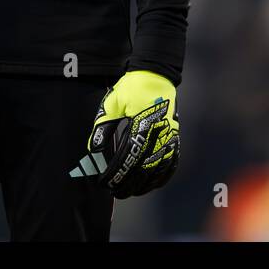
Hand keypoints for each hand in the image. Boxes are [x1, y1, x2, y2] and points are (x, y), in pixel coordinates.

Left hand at [76, 70, 179, 197]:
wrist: (156, 75)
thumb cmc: (132, 88)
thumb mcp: (112, 103)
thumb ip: (103, 128)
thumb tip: (93, 151)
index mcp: (141, 124)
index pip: (127, 157)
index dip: (116, 174)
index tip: (105, 183)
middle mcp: (158, 133)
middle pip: (143, 168)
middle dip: (128, 183)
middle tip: (115, 192)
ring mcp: (169, 137)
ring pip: (159, 169)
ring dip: (144, 184)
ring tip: (131, 192)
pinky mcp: (175, 137)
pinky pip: (172, 163)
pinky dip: (163, 177)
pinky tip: (152, 185)